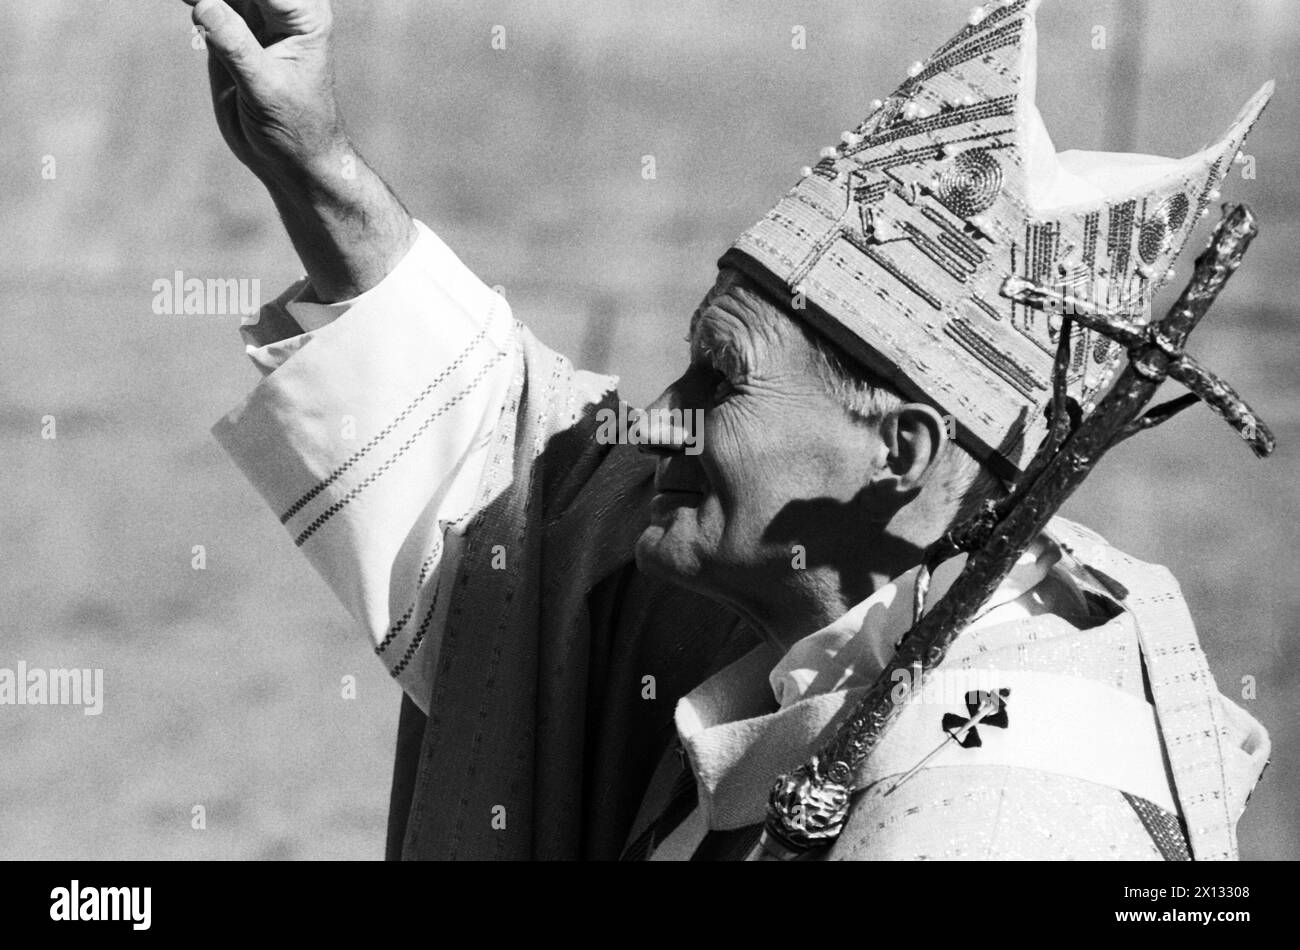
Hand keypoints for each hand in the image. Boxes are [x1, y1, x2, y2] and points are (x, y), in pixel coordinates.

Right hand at [184, 0, 344, 188]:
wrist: (291, 157)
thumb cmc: (294, 127)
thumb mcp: (266, 88)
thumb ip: (237, 46)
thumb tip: (205, 4)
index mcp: (305, 15)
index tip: (207, 1)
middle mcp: (283, 9)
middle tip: (194, 3)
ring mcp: (256, 17)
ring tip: (185, 1)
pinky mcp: (231, 30)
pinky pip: (207, 1)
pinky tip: (184, 1)